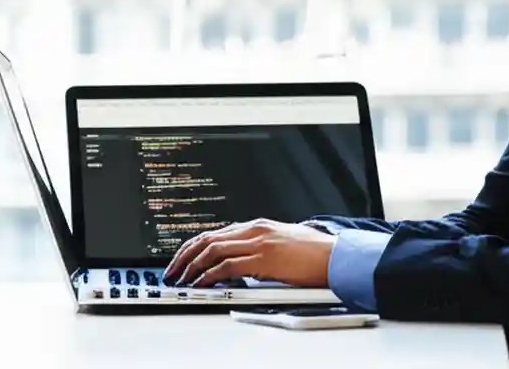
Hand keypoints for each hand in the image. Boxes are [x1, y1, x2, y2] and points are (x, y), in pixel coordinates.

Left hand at [163, 218, 336, 287]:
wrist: (335, 256)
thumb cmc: (313, 252)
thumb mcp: (281, 242)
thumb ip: (259, 247)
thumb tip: (241, 262)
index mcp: (257, 225)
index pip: (215, 232)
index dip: (194, 246)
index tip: (181, 258)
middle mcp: (254, 230)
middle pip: (207, 237)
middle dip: (185, 254)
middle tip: (172, 269)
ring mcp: (258, 243)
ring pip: (212, 249)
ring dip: (192, 265)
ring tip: (182, 278)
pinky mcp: (264, 259)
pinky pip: (227, 265)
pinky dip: (210, 274)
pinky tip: (201, 283)